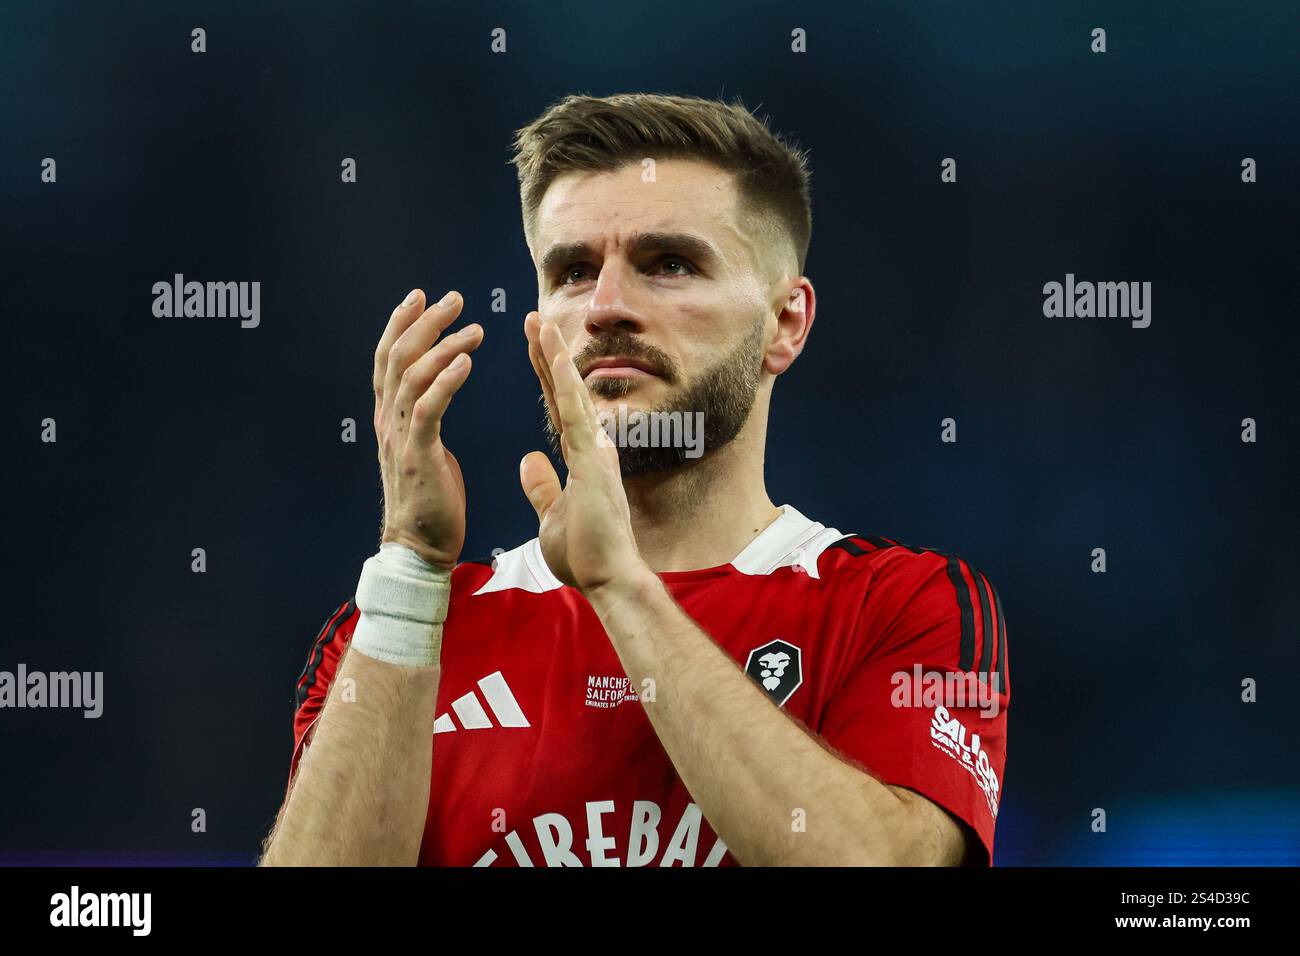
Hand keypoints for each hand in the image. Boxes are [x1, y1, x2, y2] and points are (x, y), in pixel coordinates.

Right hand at [372, 289, 482, 569]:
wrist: (420, 548)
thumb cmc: (431, 502)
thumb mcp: (424, 449)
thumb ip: (423, 419)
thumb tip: (431, 397)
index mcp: (391, 418)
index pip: (388, 359)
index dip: (401, 324)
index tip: (420, 296)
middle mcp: (389, 421)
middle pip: (397, 356)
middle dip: (424, 322)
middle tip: (454, 298)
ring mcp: (400, 437)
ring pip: (412, 376)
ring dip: (443, 346)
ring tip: (474, 328)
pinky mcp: (419, 456)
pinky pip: (429, 409)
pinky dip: (446, 381)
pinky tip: (466, 362)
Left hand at [520, 311, 644, 592]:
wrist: (608, 580)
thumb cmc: (586, 556)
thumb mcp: (552, 516)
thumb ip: (542, 487)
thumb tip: (526, 461)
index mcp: (582, 458)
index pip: (557, 407)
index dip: (545, 375)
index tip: (534, 345)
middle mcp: (592, 448)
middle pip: (565, 392)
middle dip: (548, 353)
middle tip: (533, 317)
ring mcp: (595, 453)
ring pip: (572, 394)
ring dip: (556, 356)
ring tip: (539, 322)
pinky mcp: (593, 464)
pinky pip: (577, 416)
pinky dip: (566, 385)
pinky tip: (556, 357)